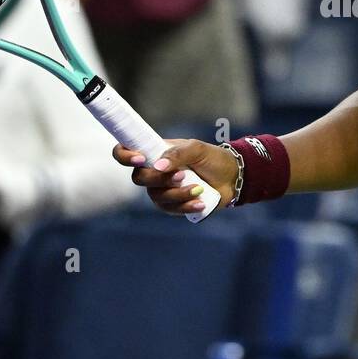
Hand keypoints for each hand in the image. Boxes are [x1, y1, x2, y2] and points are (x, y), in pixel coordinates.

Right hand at [112, 138, 237, 217]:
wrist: (232, 177)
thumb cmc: (212, 158)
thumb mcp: (197, 149)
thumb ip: (177, 154)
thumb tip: (157, 166)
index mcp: (155, 153)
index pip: (126, 153)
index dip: (125, 156)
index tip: (140, 159)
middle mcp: (154, 172)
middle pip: (139, 179)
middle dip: (159, 179)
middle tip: (181, 175)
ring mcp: (162, 190)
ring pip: (156, 197)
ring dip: (178, 194)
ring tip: (199, 189)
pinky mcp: (173, 205)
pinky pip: (170, 209)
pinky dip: (185, 206)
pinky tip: (200, 202)